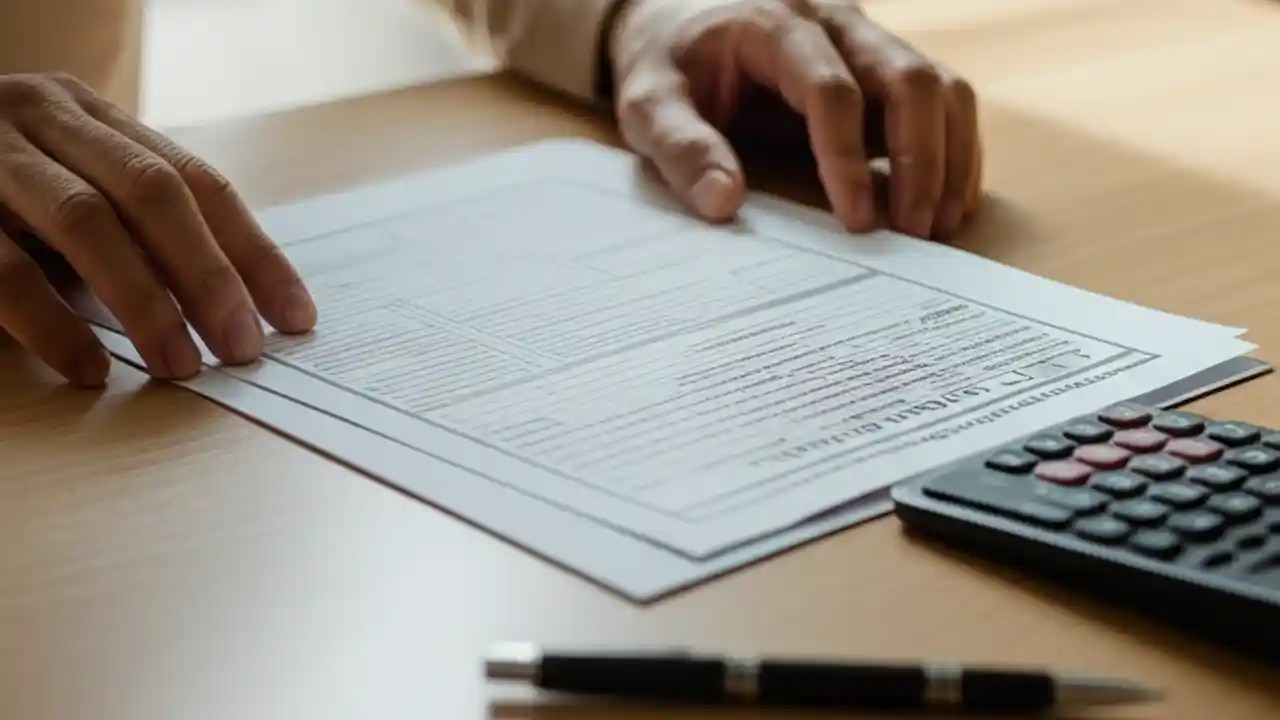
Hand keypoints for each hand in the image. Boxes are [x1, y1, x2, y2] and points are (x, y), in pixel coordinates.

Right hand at [0, 73, 315, 386]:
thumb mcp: (72, 189)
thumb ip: (138, 230)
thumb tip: (233, 309)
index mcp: (95, 116)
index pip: (199, 181)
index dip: (254, 251)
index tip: (295, 317)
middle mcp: (45, 116)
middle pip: (154, 192)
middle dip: (210, 275)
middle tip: (244, 350)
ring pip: (84, 220)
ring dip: (143, 301)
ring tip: (180, 367)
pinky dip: (50, 321)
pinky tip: (89, 369)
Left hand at [610, 0, 981, 238]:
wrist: (680, 18)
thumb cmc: (668, 63)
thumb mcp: (648, 102)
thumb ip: (680, 147)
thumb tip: (722, 202)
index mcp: (774, 24)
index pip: (830, 87)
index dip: (845, 156)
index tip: (854, 220)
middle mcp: (835, 22)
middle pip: (907, 77)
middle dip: (919, 159)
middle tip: (913, 230)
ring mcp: (866, 41)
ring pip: (938, 84)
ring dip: (949, 155)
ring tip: (938, 224)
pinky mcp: (882, 68)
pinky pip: (940, 99)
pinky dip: (953, 149)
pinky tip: (945, 202)